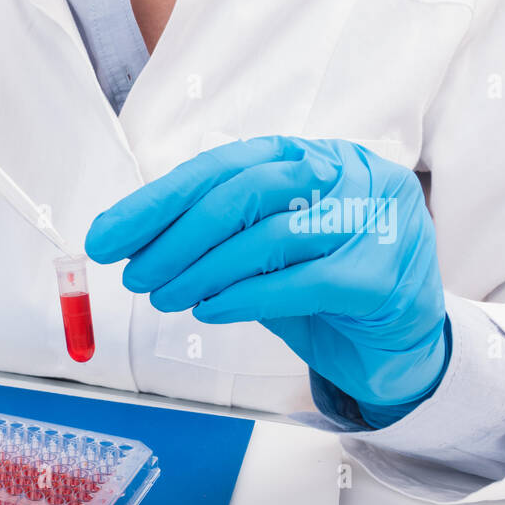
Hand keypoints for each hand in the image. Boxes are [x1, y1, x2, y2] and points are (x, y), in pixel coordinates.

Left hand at [86, 137, 449, 416]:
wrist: (396, 346)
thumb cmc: (321, 290)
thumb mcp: (265, 251)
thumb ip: (216, 235)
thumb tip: (131, 240)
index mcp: (314, 158)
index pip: (225, 167)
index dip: (160, 201)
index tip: (108, 235)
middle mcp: (351, 177)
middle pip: (247, 192)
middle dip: (177, 236)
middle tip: (134, 275)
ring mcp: (373, 222)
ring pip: (271, 236)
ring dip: (202, 271)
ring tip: (164, 298)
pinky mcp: (381, 276)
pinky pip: (302, 282)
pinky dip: (245, 297)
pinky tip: (208, 311)